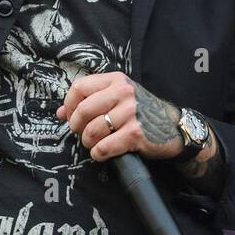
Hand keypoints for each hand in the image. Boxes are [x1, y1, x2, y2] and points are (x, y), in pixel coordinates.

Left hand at [56, 71, 189, 162]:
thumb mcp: (119, 97)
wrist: (174, 127)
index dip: (69, 105)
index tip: (71, 117)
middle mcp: (124, 93)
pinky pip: (104, 147)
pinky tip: (103, 152)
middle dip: (76, 127)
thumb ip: (91, 100)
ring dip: (88, 142)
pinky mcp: (135, 134)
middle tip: (82, 133)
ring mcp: (130, 113)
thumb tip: (60, 113)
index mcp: (116, 80)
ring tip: (95, 143)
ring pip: (91, 131)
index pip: (79, 87)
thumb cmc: (142, 112)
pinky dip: (98, 154)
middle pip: (83, 110)